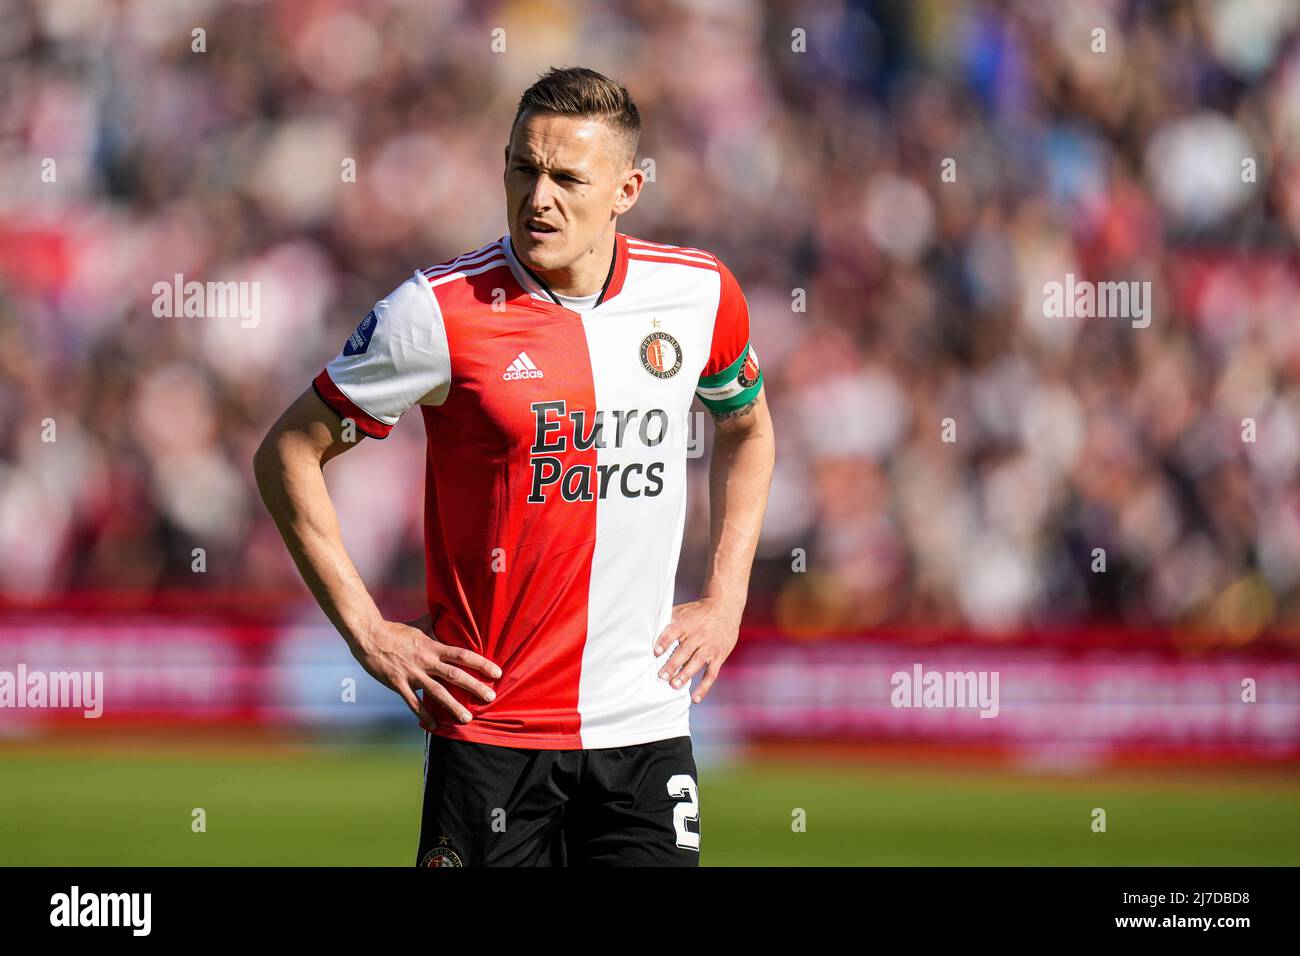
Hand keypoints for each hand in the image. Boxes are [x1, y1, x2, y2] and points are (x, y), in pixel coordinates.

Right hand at [350, 612, 500, 731]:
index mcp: (433, 646)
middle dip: (474, 686)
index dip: (481, 663)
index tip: (497, 672)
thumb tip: (448, 615)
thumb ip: (434, 626)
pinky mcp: (397, 684)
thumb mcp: (419, 626)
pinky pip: (413, 702)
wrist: (369, 636)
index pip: (462, 655)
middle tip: (490, 697)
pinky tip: (434, 726)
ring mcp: (412, 673)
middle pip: (454, 675)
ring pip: (436, 692)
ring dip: (453, 706)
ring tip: (467, 718)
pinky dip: (424, 715)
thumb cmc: (395, 631)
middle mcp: (426, 660)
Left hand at [652, 598, 740, 703]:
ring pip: (697, 662)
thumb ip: (666, 620)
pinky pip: (711, 673)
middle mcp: (698, 635)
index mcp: (685, 623)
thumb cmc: (697, 612)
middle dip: (673, 664)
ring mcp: (709, 647)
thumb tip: (646, 630)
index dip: (665, 642)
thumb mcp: (682, 610)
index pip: (674, 632)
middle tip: (661, 676)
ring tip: (674, 685)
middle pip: (684, 651)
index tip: (656, 652)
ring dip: (685, 674)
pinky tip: (695, 698)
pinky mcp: (718, 656)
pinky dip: (704, 687)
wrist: (725, 608)